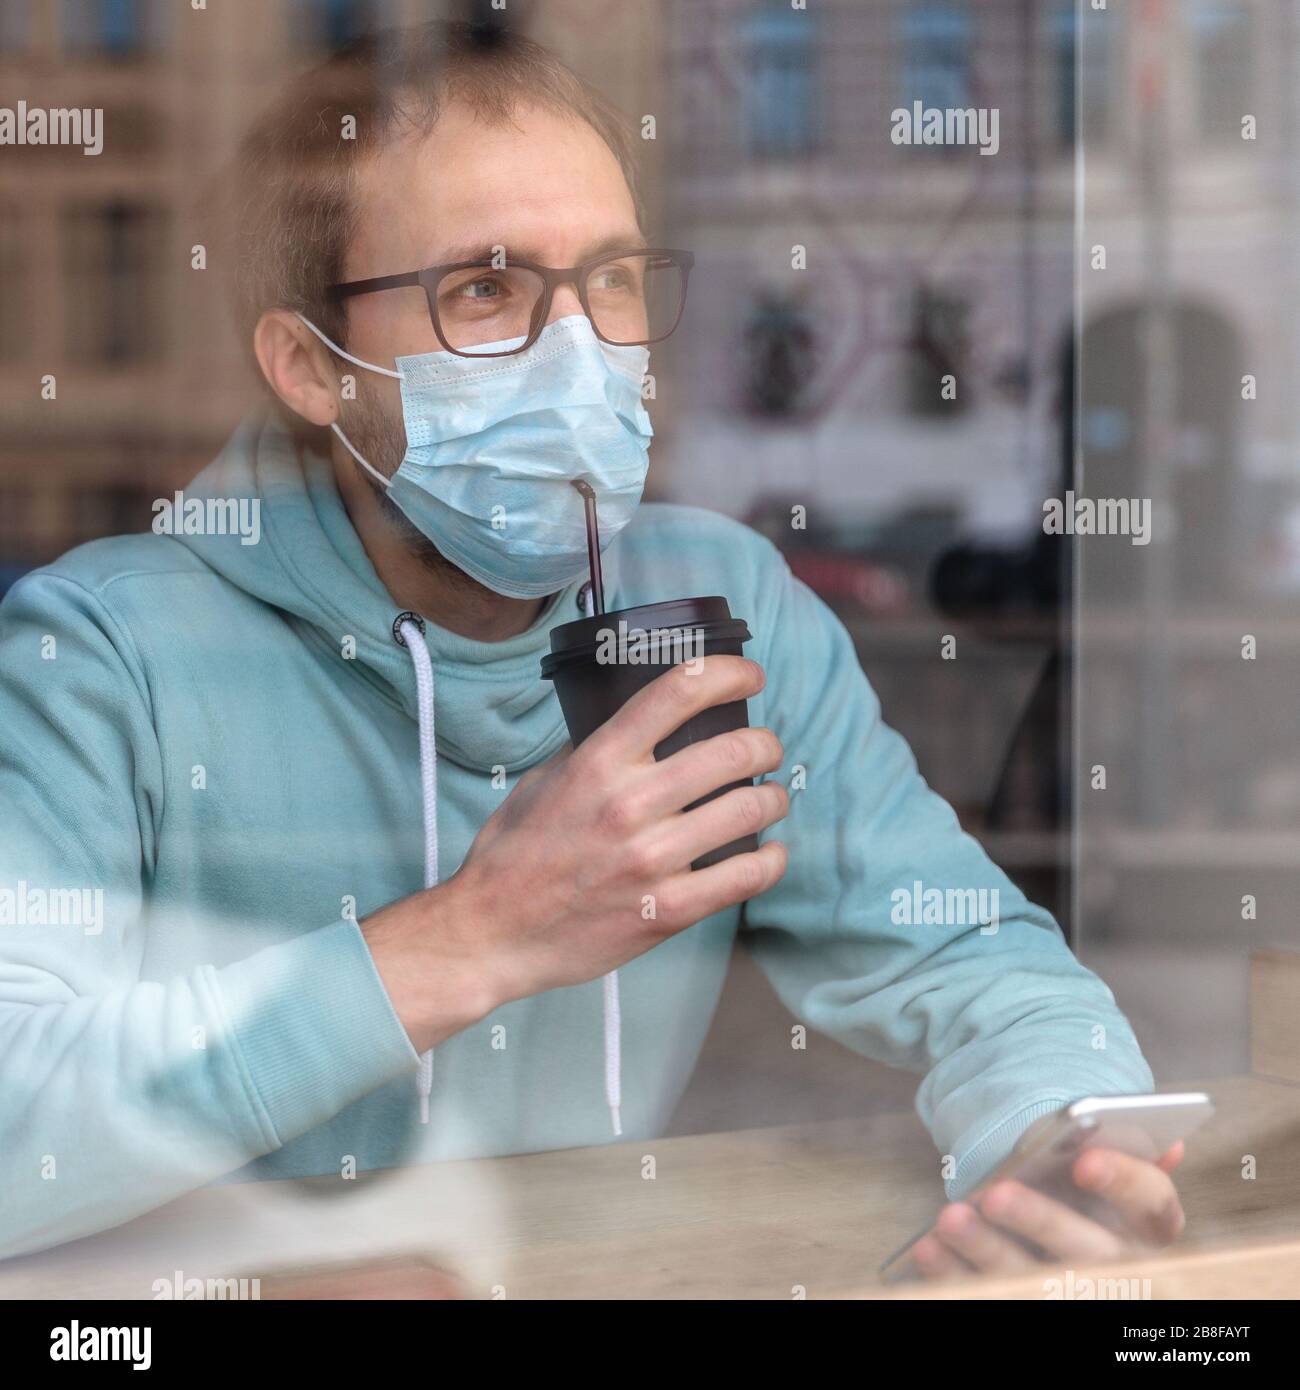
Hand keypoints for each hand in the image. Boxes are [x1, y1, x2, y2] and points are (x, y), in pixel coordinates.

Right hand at [364, 655, 787, 1051]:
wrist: (493, 934)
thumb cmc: (513, 856)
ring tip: (770, 798)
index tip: (750, 676)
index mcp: (598, 762)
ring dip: (773, 798)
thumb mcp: (542, 782)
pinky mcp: (667, 911)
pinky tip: (770, 851)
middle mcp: (629, 804)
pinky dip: (770, 860)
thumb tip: (638, 724)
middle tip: (765, 747)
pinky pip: (746, 876)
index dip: (728, 674)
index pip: (678, 693)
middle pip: (732, 751)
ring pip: (749, 809)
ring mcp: (651, 860)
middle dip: (765, 742)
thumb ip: (590, 749)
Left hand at [910, 1143, 1185, 1280]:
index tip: (1084, 1160)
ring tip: (950, 1217)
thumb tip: (1170, 1143)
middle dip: (1041, 1220)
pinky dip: (956, 1273)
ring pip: (1034, 1280)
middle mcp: (1120, 1266)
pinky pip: (992, 1295)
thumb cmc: (1085, 1199)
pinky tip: (930, 1248)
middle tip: (996, 1191)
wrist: (1059, 1246)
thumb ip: (1129, 1159)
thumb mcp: (1111, 1181)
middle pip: (1090, 1251)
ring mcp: (1074, 1291)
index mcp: (1147, 1227)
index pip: (1154, 1206)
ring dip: (988, 1249)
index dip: (1124, 1182)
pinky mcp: (1029, 1304)